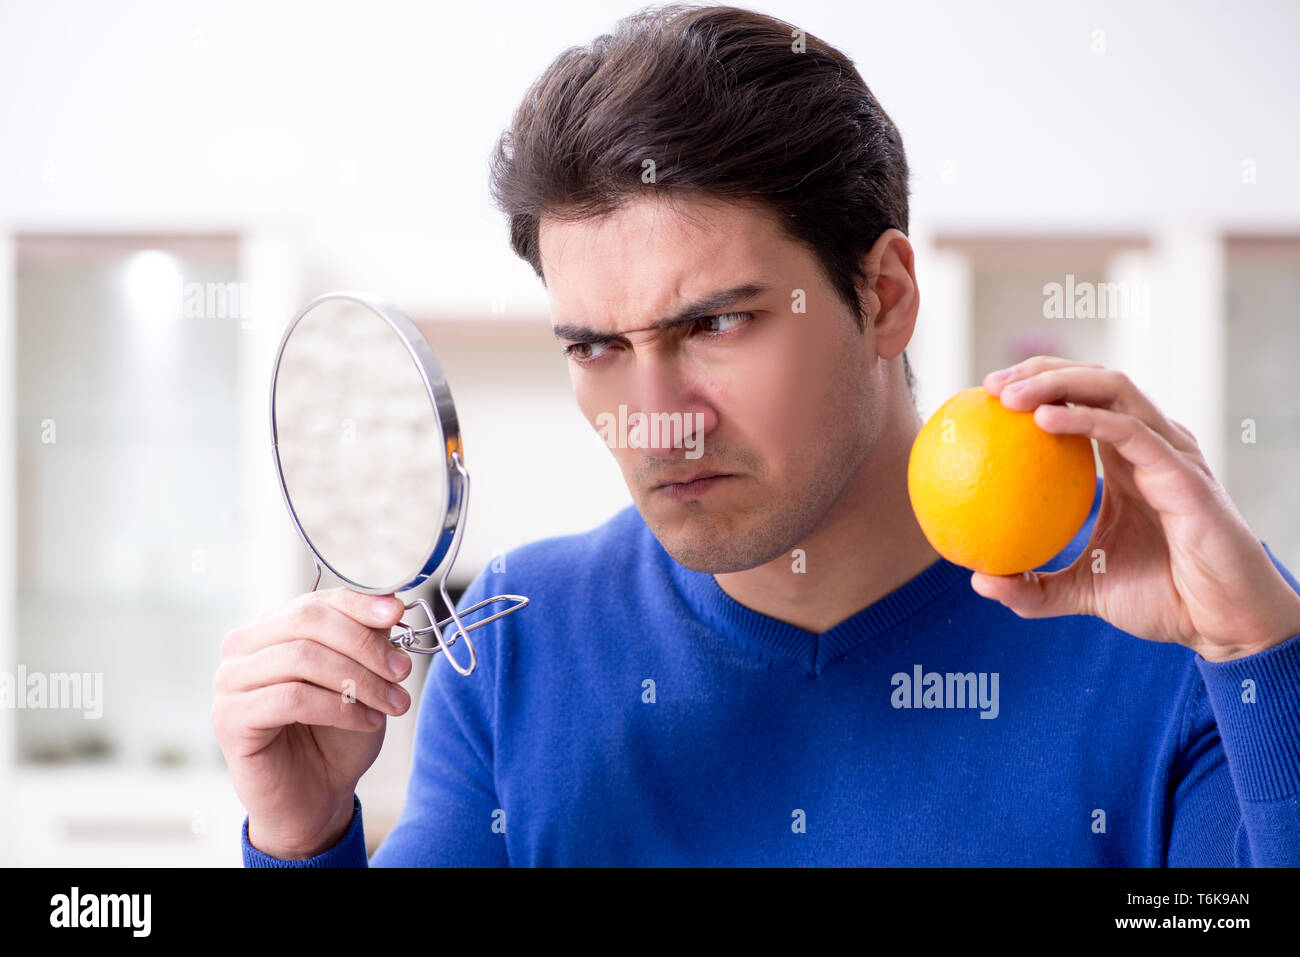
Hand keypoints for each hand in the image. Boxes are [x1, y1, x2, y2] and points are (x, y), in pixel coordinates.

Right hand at [211, 587, 411, 858]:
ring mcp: (230, 680)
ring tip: (393, 702)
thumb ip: (369, 639)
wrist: (316, 795)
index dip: (360, 603)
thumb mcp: (364, 677)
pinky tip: (368, 722)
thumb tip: (391, 604)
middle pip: (308, 621)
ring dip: (359, 680)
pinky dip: (340, 708)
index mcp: (273, 626)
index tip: (397, 613)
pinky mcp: (228, 717)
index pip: (317, 598)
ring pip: (302, 658)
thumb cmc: (337, 733)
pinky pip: (291, 698)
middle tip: (402, 670)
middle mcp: (243, 646)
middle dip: (364, 644)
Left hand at [970, 355, 1299, 662]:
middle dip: (1040, 370)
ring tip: (1009, 395)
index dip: (1036, 386)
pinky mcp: (1183, 473)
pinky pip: (1129, 431)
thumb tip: (979, 581)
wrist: (1221, 624)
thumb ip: (1033, 588)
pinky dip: (1085, 418)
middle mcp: (1151, 444)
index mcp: (1128, 460)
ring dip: (1057, 382)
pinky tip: (1044, 419)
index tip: (986, 398)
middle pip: (1094, 381)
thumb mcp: (1083, 592)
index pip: (1081, 401)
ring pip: (1113, 389)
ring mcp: (1170, 453)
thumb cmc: (1163, 600)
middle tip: (990, 386)